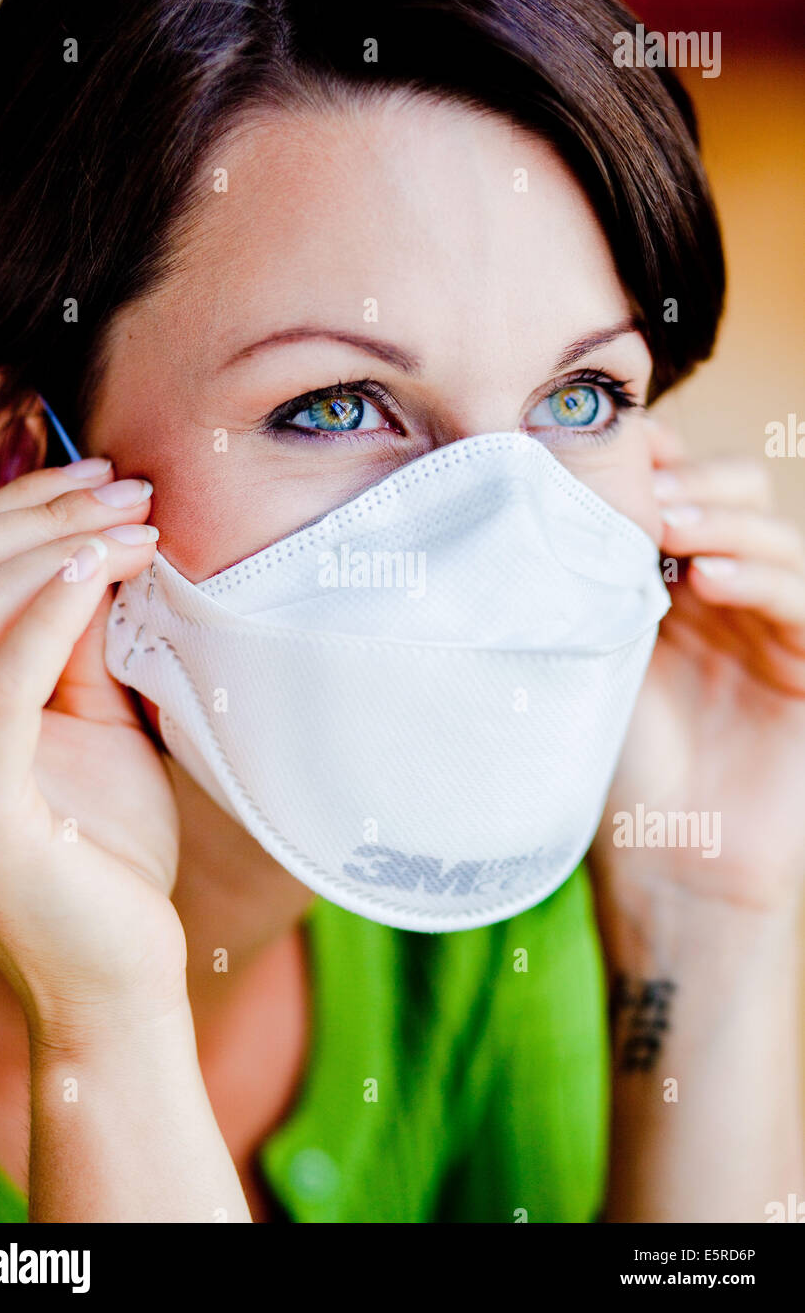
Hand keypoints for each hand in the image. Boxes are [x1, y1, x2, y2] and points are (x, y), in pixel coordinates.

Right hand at [0, 459, 184, 1045]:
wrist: (121, 978)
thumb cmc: (114, 858)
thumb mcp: (100, 730)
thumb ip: (83, 651)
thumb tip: (98, 552)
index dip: (17, 514)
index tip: (101, 478)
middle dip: (40, 518)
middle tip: (128, 487)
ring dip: (54, 553)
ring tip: (133, 524)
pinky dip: (44, 617)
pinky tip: (94, 572)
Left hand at [591, 417, 804, 918]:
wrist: (665, 865)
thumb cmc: (612, 771)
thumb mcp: (584, 663)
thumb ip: (582, 591)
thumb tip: (537, 509)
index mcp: (662, 582)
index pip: (678, 487)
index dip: (653, 459)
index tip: (605, 451)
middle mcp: (721, 592)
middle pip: (735, 492)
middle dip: (692, 480)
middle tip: (643, 495)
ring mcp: (769, 625)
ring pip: (773, 533)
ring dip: (722, 519)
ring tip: (670, 526)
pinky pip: (802, 602)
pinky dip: (763, 578)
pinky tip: (712, 580)